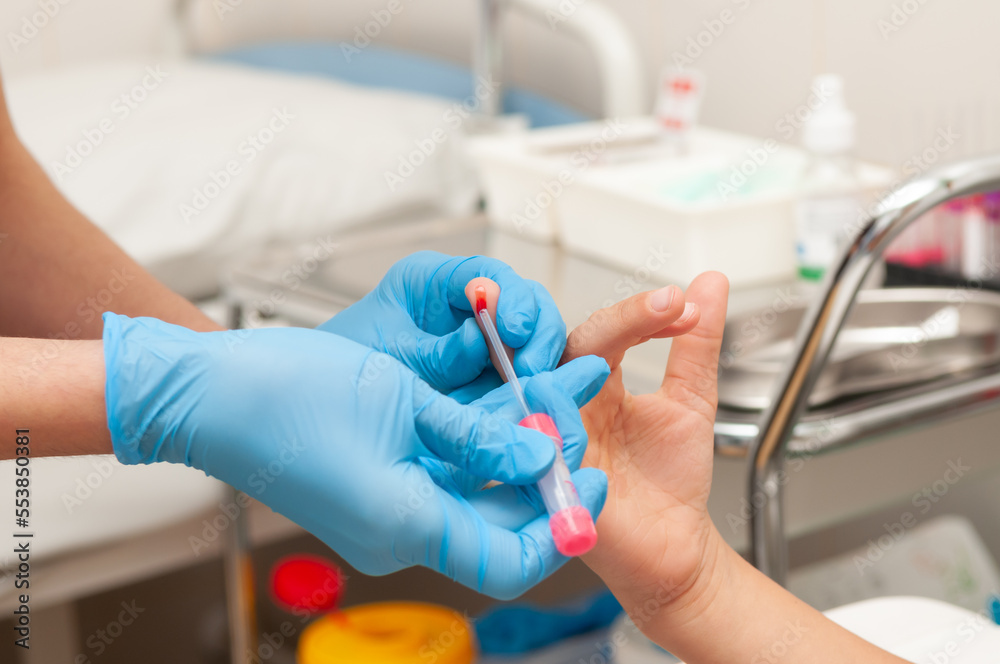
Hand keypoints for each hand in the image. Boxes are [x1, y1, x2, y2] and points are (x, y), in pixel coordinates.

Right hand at [102, 313, 606, 598]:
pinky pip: (444, 479)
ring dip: (514, 450)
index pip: (508, 560)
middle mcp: (398, 532)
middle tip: (572, 417)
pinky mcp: (377, 489)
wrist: (212, 394)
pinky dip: (478, 446)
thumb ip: (478, 437)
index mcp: (404, 526)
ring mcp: (386, 513)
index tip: (591, 483)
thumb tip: (539, 455)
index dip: (559, 527)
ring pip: (476, 496)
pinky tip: (500, 402)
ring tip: (549, 392)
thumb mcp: (402, 405)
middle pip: (498, 523)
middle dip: (544, 472)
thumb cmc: (286, 396)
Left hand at [318, 251, 564, 399]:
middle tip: (530, 372)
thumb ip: (436, 353)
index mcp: (432, 282)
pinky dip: (533, 394)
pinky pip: (526, 381)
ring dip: (539, 369)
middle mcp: (465, 308)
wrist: (315, 410)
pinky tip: (529, 410)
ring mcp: (483, 345)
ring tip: (529, 396)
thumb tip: (481, 340)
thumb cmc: (340, 370)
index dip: (512, 298)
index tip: (514, 328)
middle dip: (536, 336)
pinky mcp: (490, 382)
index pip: (488, 275)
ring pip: (534, 345)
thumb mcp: (386, 357)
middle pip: (526, 305)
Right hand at [561, 275, 729, 613]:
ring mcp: (552, 439)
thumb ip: (695, 345)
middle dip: (618, 323)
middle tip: (670, 308)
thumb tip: (710, 283)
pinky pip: (534, 444)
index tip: (680, 303)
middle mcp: (566, 405)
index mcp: (595, 383)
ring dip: (589, 361)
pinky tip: (592, 404)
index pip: (600, 332)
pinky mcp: (546, 478)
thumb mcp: (691, 400)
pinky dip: (557, 421)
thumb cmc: (672, 481)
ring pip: (542, 388)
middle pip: (567, 348)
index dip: (636, 312)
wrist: (676, 547)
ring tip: (647, 346)